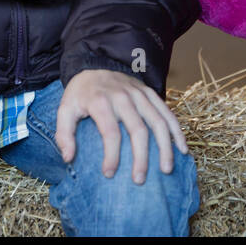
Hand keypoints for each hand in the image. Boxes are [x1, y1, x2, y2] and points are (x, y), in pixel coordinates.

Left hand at [56, 69, 187, 183]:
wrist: (95, 64)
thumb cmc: (81, 93)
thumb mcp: (64, 109)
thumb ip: (64, 133)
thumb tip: (69, 158)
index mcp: (101, 101)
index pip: (110, 132)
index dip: (111, 155)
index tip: (109, 174)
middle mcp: (123, 97)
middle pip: (138, 130)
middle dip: (141, 157)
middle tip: (139, 180)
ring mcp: (139, 94)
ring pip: (158, 121)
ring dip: (164, 147)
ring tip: (165, 169)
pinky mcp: (150, 93)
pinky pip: (167, 112)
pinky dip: (177, 131)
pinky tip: (182, 149)